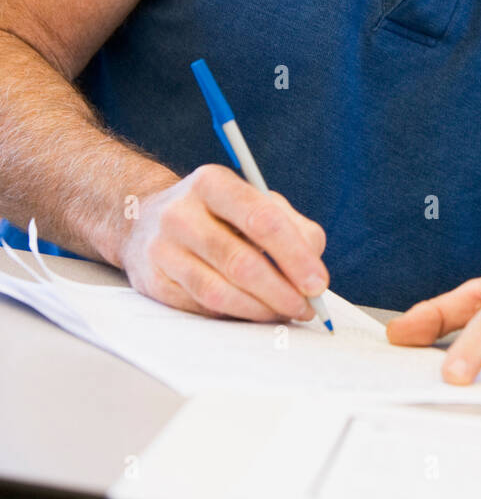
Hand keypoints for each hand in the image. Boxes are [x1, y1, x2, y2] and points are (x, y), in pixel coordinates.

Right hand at [120, 164, 328, 320]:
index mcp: (212, 183)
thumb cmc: (217, 214)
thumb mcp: (254, 202)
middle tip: (306, 307)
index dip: (295, 256)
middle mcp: (181, 213)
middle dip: (282, 291)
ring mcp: (162, 249)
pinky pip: (202, 308)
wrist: (145, 222)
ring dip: (261, 309)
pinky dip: (235, 315)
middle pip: (241, 262)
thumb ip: (293, 228)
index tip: (317, 283)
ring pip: (219, 292)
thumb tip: (313, 270)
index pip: (261, 220)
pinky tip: (253, 312)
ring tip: (284, 312)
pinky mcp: (153, 282)